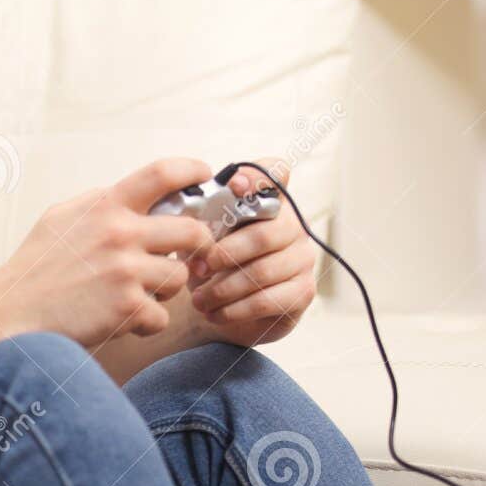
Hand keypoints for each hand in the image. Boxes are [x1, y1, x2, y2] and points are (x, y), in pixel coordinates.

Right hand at [0, 158, 216, 347]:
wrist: (11, 312)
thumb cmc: (34, 269)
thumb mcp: (59, 219)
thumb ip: (97, 204)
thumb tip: (132, 197)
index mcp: (105, 206)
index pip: (162, 173)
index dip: (192, 170)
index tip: (204, 175)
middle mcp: (120, 233)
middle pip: (193, 231)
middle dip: (196, 246)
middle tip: (186, 256)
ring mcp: (126, 271)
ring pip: (179, 277)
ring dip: (164, 289)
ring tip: (137, 293)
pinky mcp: (127, 308)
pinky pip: (161, 316)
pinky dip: (146, 323)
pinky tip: (122, 319)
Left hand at [184, 157, 316, 345]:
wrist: (223, 308)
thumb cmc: (211, 264)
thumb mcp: (197, 239)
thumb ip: (194, 221)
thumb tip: (182, 218)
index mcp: (267, 201)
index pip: (275, 173)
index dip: (257, 177)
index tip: (233, 185)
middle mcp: (291, 225)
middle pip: (263, 234)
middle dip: (223, 254)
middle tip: (196, 269)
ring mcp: (301, 258)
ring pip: (262, 272)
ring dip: (223, 289)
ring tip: (198, 300)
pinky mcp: (302, 291)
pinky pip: (267, 300)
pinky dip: (234, 309)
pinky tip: (214, 313)